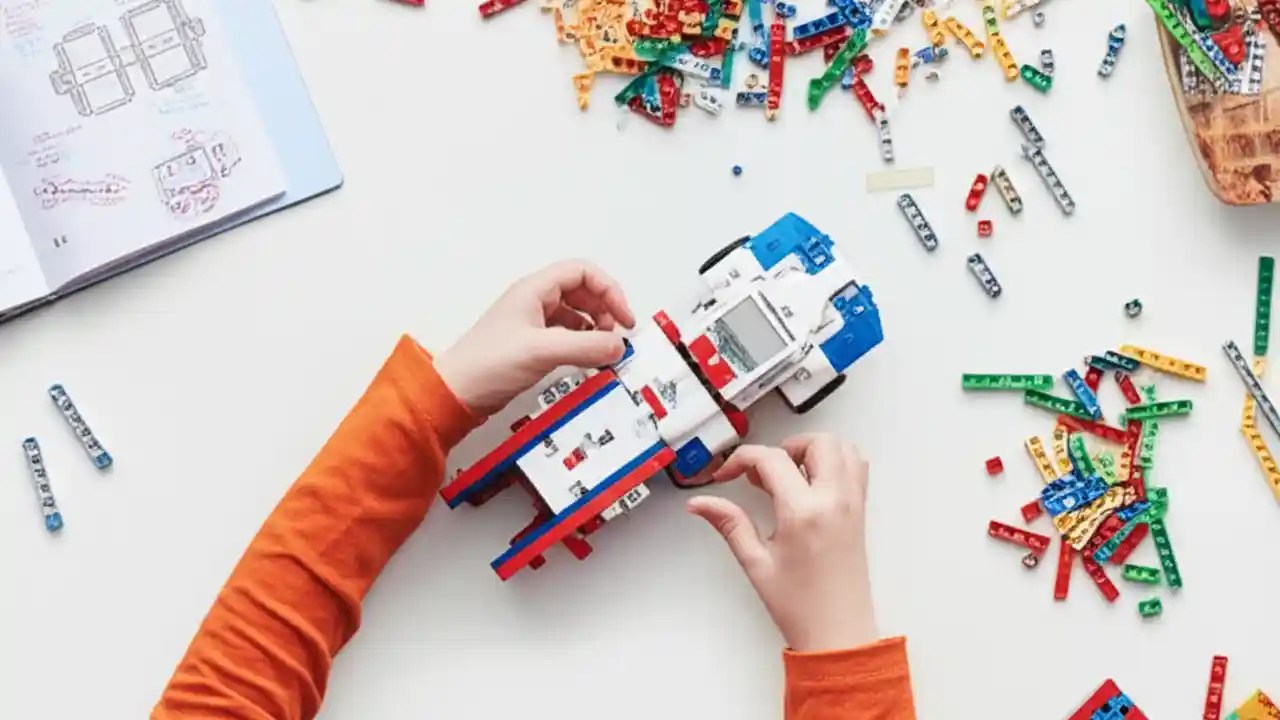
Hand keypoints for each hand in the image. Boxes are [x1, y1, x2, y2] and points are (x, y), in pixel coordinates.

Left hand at [436, 260, 635, 415]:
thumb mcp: (542, 351)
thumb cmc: (486, 364)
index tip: (623, 318)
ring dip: (596, 328)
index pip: (582, 272)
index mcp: (534, 290)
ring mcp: (533, 323)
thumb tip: (618, 346)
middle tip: (617, 337)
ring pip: (576, 314)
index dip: (609, 290)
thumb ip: (585, 346)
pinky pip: (567, 336)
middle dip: (605, 310)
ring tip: (604, 350)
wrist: (456, 392)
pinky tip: (588, 360)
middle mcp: (534, 301)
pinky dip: (583, 344)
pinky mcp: (532, 345)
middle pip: (583, 292)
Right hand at [686, 434, 878, 652]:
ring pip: (842, 448)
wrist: (838, 634)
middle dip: (784, 447)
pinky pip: (856, 468)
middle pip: (816, 442)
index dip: (742, 459)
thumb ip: (729, 524)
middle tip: (763, 473)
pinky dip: (835, 462)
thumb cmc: (802, 607)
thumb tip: (701, 503)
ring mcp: (852, 505)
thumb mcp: (755, 562)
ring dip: (813, 450)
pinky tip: (811, 484)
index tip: (728, 474)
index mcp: (804, 513)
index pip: (771, 459)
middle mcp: (834, 502)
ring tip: (788, 475)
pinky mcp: (860, 513)